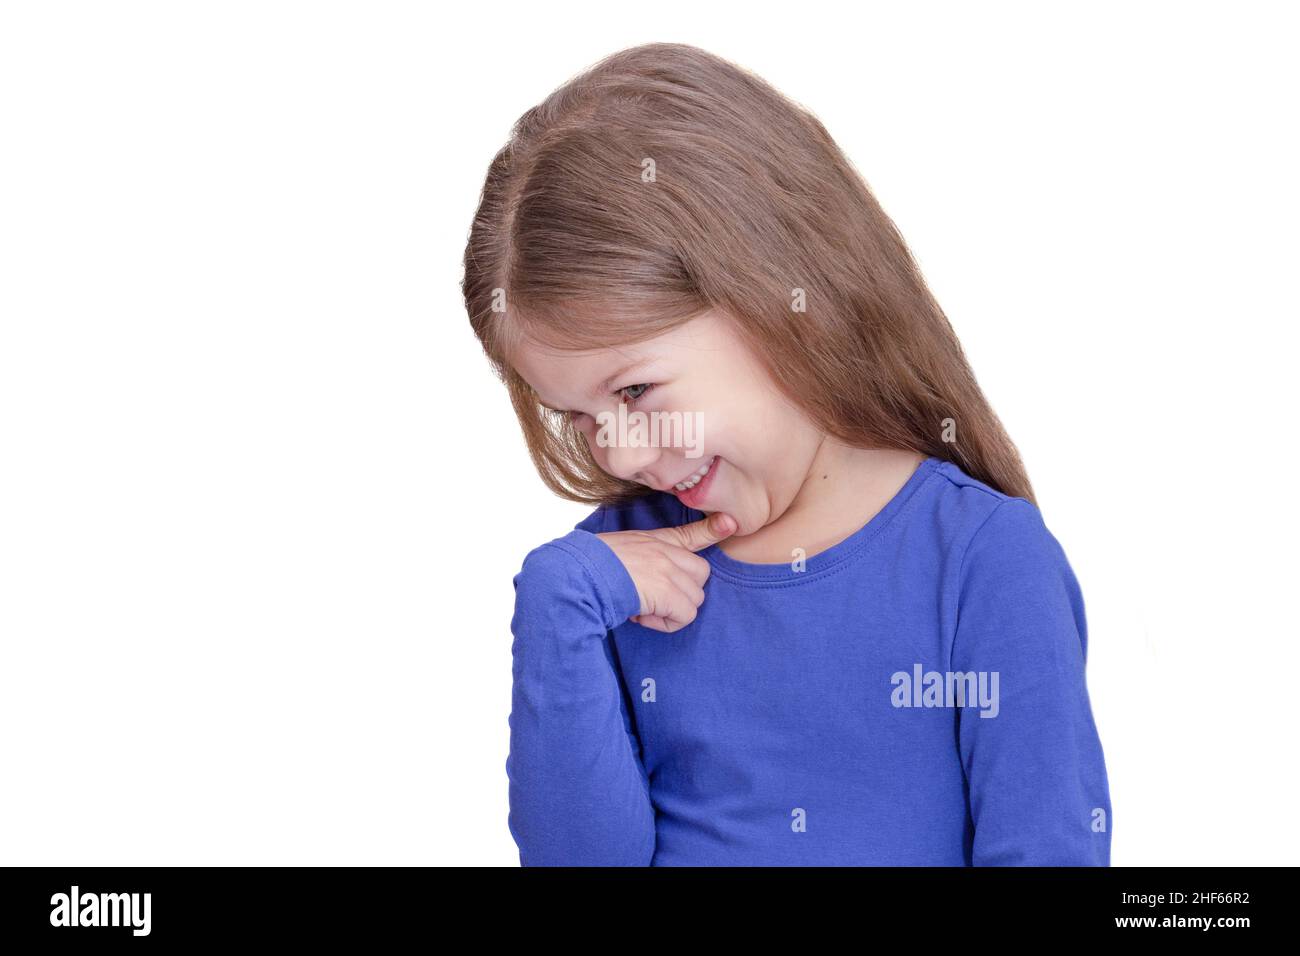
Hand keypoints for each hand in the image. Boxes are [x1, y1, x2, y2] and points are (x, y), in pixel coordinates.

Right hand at [596, 512, 736, 632]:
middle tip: (651, 598)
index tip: (729, 523)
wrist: (577, 574)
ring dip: (670, 612)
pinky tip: (641, 617)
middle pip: (701, 574)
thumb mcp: (618, 552)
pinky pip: (685, 616)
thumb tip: (646, 585)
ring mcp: (669, 570)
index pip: (688, 534)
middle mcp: (665, 552)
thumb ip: (639, 558)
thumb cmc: (588, 567)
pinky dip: (665, 624)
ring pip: (694, 599)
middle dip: (682, 592)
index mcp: (652, 541)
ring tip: (640, 608)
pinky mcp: (668, 592)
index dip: (712, 529)